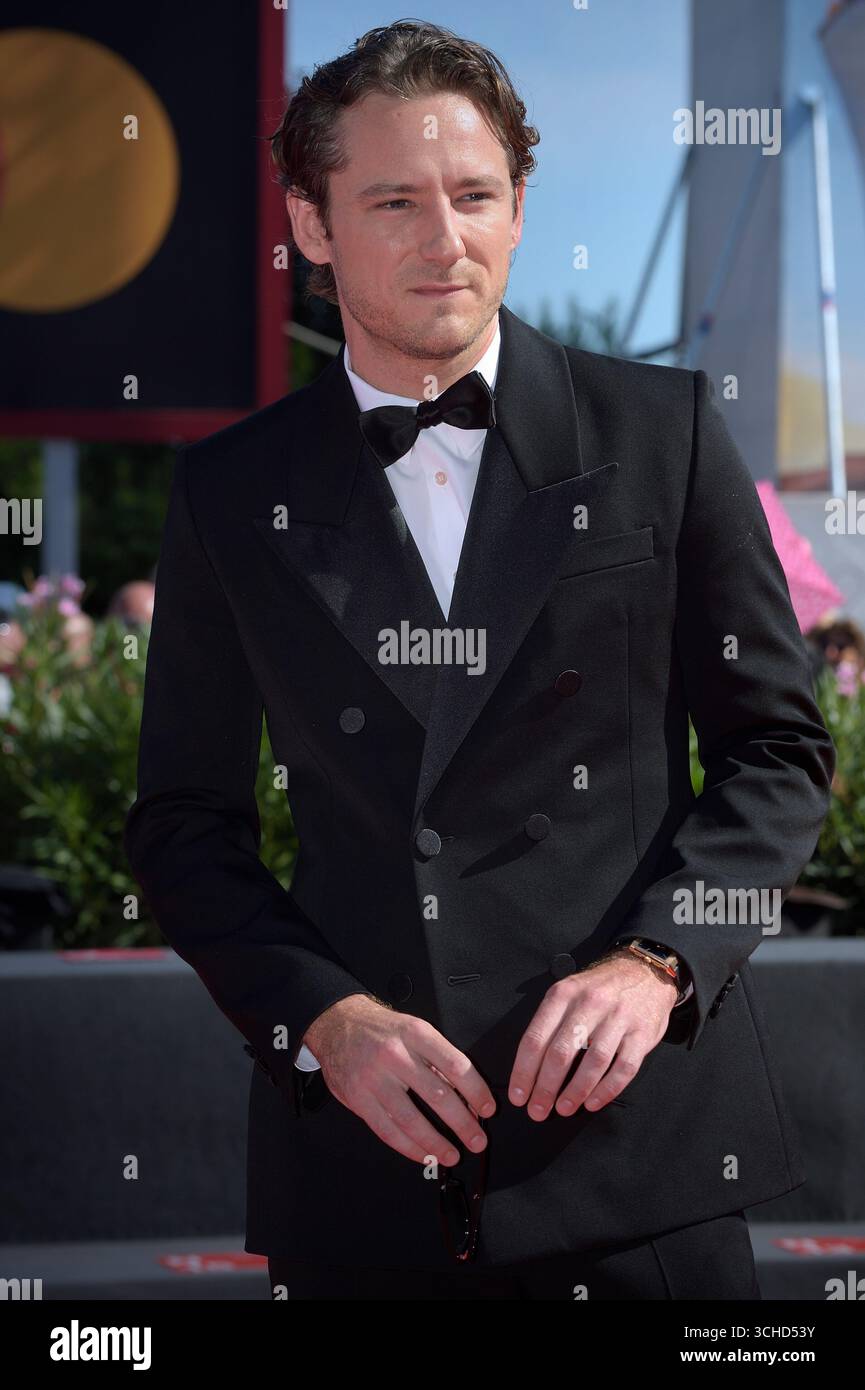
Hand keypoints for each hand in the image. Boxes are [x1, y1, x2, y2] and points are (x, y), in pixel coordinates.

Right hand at [302, 993, 496, 1168]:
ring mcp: (374, 1078)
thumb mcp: (414, 1031)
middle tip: (477, 1141)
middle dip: (462, 1123)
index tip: (488, 1109)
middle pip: (437, 1096)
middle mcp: (395, 1055)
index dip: (476, 1091)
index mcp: (416, 1034)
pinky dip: (409, 1148)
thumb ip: (438, 1060)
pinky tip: (424, 1155)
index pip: (455, 1065)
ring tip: (453, 1154)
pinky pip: (387, 1130)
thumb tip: (466, 1097)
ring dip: (436, 1143)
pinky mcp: (357, 1098)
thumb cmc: (383, 1030)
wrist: (338, 1024)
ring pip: (411, 1119)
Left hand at [508, 951, 677, 1117]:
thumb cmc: (600, 989)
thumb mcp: (568, 991)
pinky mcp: (642, 1034)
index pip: (536, 1038)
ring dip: (575, 1092)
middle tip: (537, 1110)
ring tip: (563, 1109)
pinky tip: (593, 1103)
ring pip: (592, 1063)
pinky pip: (624, 1068)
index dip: (524, 1071)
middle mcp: (590, 1004)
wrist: (644, 971)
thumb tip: (528, 1067)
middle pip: (561, 1053)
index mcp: (563, 994)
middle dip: (545, 1088)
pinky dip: (607, 1090)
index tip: (518, 1095)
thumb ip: (549, 1021)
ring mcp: (618, 1019)